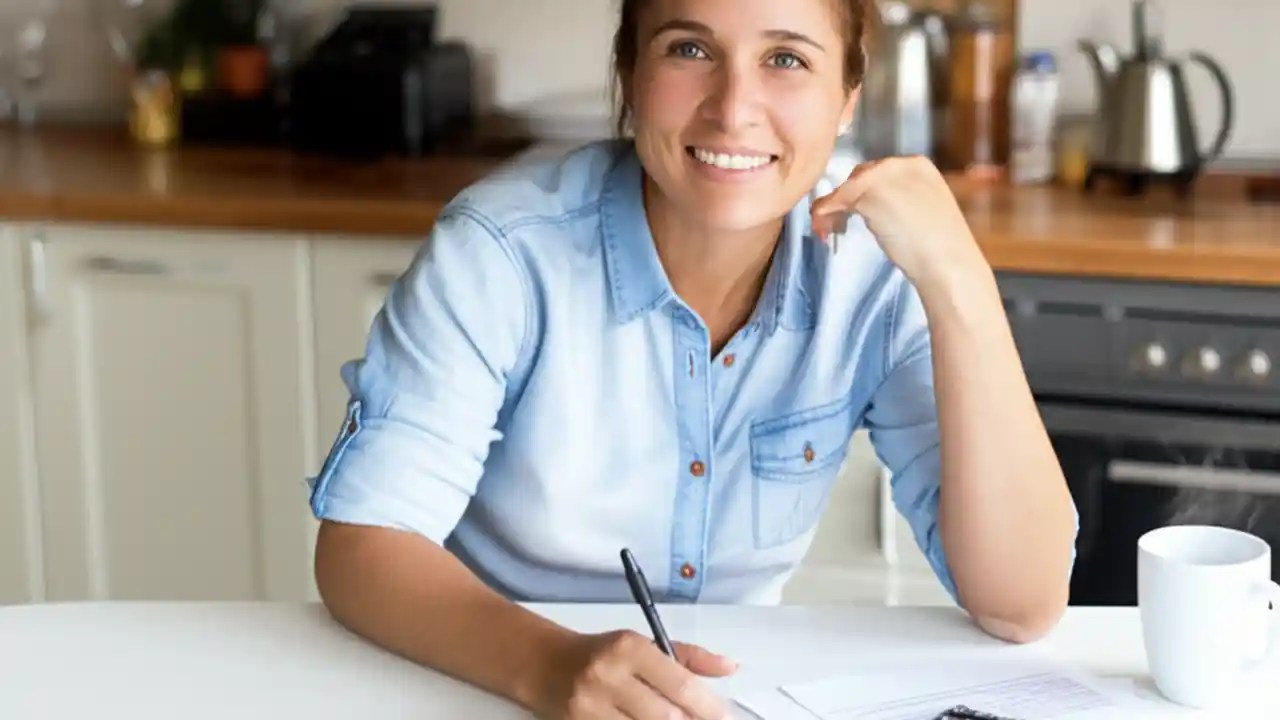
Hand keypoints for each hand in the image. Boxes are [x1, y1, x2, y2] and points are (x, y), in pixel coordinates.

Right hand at [532, 630, 737, 719]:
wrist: (544, 665)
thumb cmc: (601, 654)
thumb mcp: (643, 644)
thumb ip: (688, 658)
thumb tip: (730, 667)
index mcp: (629, 648)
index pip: (680, 684)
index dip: (709, 708)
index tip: (725, 718)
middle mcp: (608, 676)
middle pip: (666, 717)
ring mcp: (589, 708)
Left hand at [810, 156, 985, 287]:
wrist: (948, 263)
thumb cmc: (940, 249)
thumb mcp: (922, 213)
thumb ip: (900, 202)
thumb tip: (871, 209)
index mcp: (920, 167)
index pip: (879, 173)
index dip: (862, 194)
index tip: (852, 214)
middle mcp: (902, 164)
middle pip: (860, 177)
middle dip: (846, 200)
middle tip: (838, 225)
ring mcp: (886, 175)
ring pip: (847, 188)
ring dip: (833, 209)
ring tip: (828, 230)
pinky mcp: (869, 192)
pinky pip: (836, 200)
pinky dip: (825, 213)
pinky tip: (822, 229)